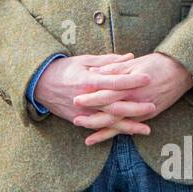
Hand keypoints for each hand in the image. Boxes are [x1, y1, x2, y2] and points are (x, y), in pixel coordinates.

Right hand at [34, 53, 155, 125]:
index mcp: (88, 80)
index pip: (114, 81)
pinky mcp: (78, 120)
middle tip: (153, 106)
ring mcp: (82, 112)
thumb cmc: (64, 69)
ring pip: (109, 121)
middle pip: (114, 105)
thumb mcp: (84, 61)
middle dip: (135, 107)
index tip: (148, 77)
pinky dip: (113, 132)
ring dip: (128, 126)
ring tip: (146, 128)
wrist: (39, 84)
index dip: (132, 80)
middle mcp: (86, 98)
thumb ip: (108, 61)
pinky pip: (98, 127)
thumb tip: (130, 58)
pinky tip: (127, 134)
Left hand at [72, 52, 192, 145]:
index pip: (107, 93)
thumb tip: (94, 72)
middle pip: (111, 112)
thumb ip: (114, 68)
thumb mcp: (135, 63)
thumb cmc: (157, 64)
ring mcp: (143, 111)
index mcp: (131, 85)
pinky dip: (116, 133)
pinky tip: (104, 139)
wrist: (181, 71)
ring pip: (120, 124)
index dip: (92, 97)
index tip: (76, 99)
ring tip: (87, 137)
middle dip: (93, 118)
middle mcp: (136, 100)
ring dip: (103, 131)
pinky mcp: (148, 116)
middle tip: (76, 121)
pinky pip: (129, 127)